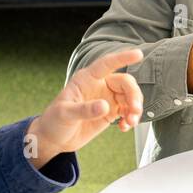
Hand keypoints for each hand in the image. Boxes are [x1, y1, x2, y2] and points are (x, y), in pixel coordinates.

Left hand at [27, 48, 143, 168]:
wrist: (55, 138)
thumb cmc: (54, 121)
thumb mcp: (65, 114)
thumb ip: (84, 110)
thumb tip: (105, 106)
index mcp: (87, 79)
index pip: (107, 64)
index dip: (122, 58)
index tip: (138, 54)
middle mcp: (99, 86)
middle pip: (125, 83)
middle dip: (134, 95)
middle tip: (134, 111)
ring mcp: (106, 98)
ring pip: (130, 97)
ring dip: (135, 109)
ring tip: (131, 122)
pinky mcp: (111, 112)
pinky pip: (128, 111)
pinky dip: (130, 118)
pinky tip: (125, 127)